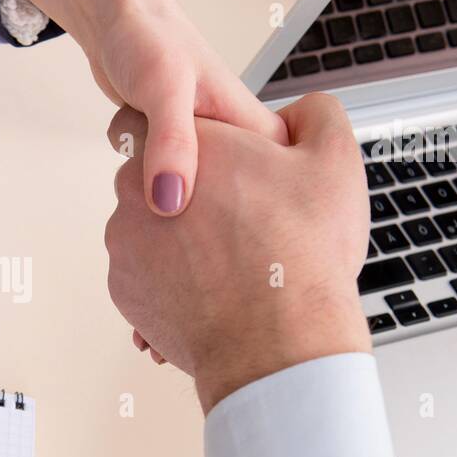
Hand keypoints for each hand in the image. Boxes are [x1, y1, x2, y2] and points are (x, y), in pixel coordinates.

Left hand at [17, 0, 287, 216]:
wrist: (114, 21)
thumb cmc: (151, 36)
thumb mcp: (164, 87)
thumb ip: (172, 142)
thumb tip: (170, 200)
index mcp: (256, 133)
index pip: (277, 196)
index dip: (253, 219)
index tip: (223, 229)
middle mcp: (236, 151)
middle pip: (227, 211)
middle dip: (194, 214)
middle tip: (169, 202)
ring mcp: (203, 160)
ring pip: (188, 208)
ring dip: (163, 203)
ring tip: (152, 188)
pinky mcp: (174, 163)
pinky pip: (161, 198)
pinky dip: (144, 194)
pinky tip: (135, 183)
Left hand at [103, 94, 372, 412]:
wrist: (277, 343)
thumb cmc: (303, 255)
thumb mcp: (334, 160)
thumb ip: (314, 115)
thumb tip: (297, 113)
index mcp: (186, 145)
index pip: (152, 120)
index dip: (186, 140)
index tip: (212, 162)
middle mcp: (139, 188)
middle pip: (151, 178)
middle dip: (186, 194)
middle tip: (236, 220)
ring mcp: (124, 242)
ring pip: (148, 230)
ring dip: (178, 241)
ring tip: (230, 263)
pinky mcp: (123, 289)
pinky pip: (145, 276)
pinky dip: (171, 282)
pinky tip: (214, 291)